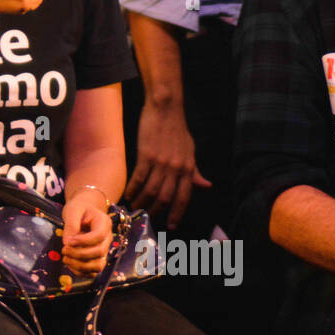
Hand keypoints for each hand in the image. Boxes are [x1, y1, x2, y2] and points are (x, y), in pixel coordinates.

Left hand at [60, 193, 112, 275]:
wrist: (84, 212)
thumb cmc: (79, 209)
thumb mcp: (73, 210)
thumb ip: (71, 225)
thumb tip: (68, 243)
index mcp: (104, 223)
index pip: (99, 236)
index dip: (83, 241)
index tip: (68, 241)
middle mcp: (107, 238)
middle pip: (99, 252)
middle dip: (79, 254)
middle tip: (64, 249)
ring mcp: (103, 250)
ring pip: (98, 266)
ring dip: (80, 266)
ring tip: (65, 258)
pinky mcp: (97, 259)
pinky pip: (92, 272)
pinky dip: (80, 272)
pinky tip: (69, 263)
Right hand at [124, 97, 211, 228]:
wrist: (165, 109)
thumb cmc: (177, 130)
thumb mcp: (190, 151)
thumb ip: (195, 171)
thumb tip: (206, 186)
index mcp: (188, 168)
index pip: (184, 197)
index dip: (177, 213)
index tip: (171, 225)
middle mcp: (176, 168)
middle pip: (165, 197)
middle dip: (156, 211)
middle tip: (148, 217)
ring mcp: (161, 162)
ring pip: (150, 190)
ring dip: (142, 202)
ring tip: (135, 207)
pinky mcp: (146, 155)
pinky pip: (138, 178)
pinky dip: (133, 188)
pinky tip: (128, 194)